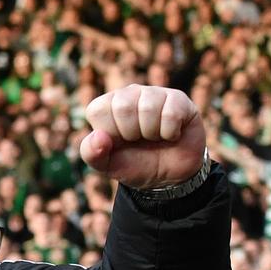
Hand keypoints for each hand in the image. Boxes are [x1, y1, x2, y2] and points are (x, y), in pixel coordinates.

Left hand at [80, 85, 206, 189]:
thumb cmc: (134, 164)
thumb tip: (98, 135)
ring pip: (149, 108)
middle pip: (124, 106)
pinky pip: (171, 114)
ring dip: (152, 133)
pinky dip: (170, 133)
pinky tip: (171, 134)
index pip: (98, 110)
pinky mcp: (178, 99)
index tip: (119, 142)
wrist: (168, 176)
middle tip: (138, 139)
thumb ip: (91, 153)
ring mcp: (155, 94)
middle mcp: (129, 94)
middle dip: (131, 133)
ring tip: (154, 137)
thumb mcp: (107, 165)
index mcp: (107, 106)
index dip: (110, 134)